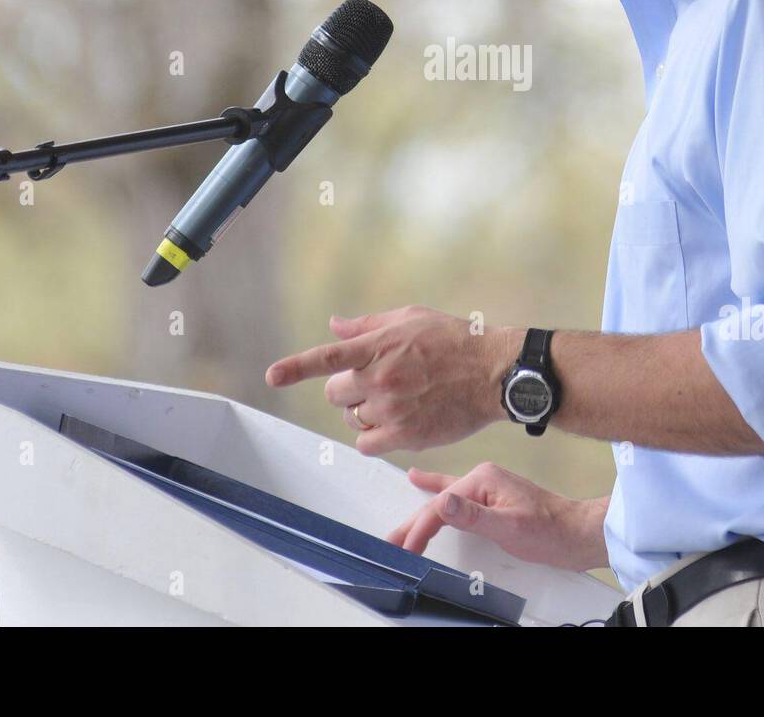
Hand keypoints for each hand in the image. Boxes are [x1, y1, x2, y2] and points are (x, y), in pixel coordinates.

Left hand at [264, 307, 517, 454]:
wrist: (491, 372)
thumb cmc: (453, 339)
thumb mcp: (410, 318)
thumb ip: (368, 325)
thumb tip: (334, 326)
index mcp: (377, 347)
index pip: (326, 358)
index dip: (295, 368)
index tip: (273, 376)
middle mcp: (379, 380)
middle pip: (336, 394)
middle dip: (347, 388)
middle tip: (375, 382)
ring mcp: (391, 410)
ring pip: (353, 419)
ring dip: (365, 411)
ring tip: (396, 399)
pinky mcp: (406, 436)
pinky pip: (368, 444)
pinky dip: (374, 436)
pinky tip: (395, 422)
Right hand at [386, 462, 609, 572]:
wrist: (575, 532)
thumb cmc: (549, 530)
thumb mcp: (509, 526)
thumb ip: (473, 516)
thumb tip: (442, 502)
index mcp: (482, 480)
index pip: (440, 505)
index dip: (420, 529)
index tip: (407, 549)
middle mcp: (481, 478)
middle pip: (437, 502)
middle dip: (412, 524)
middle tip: (390, 545)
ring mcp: (485, 486)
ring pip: (442, 501)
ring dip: (419, 514)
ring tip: (397, 527)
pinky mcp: (489, 496)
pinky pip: (454, 494)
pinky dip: (435, 489)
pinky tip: (420, 480)